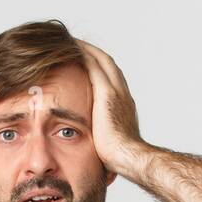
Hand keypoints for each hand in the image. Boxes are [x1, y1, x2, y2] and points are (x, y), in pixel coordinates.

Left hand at [75, 38, 145, 175]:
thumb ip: (103, 143)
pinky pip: (93, 65)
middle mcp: (123, 95)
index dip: (100, 70)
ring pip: (101, 60)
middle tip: (77, 45)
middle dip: (94, 54)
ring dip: (87, 49)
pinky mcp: (107, 93)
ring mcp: (117, 92)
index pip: (111, 81)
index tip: (87, 64)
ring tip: (72, 41)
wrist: (129, 158)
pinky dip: (84, 53)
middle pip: (108, 65)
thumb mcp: (109, 148)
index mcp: (124, 107)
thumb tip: (96, 155)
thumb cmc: (119, 161)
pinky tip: (72, 46)